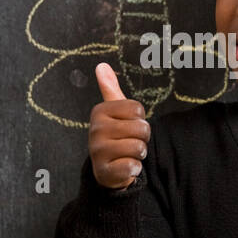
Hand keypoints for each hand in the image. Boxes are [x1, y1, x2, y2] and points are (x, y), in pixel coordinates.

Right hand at [89, 63, 150, 189]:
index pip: (137, 109)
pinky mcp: (104, 172)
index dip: (140, 119)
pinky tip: (124, 167)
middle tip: (129, 141)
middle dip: (142, 138)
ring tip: (127, 154)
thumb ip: (110, 88)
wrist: (107, 169)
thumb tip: (101, 65)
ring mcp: (98, 151)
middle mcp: (95, 129)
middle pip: (141, 128)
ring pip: (138, 147)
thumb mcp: (115, 112)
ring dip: (139, 154)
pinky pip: (132, 166)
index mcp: (99, 111)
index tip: (129, 124)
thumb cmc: (116, 136)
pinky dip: (134, 169)